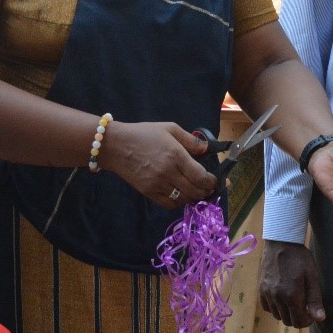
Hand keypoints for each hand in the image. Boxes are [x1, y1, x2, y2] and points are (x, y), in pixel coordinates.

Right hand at [97, 121, 215, 207]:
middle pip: (195, 190)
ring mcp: (158, 184)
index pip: (200, 176)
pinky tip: (181, 195)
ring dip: (194, 197)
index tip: (217, 181)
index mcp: (175, 155)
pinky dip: (179, 202)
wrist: (115, 146)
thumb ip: (190, 140)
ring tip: (197, 191)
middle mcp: (168, 172)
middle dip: (206, 191)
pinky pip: (169, 204)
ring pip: (183, 199)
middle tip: (210, 188)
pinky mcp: (148, 192)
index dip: (212, 182)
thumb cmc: (143, 134)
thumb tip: (207, 149)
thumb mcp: (169, 128)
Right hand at [259, 240, 323, 326]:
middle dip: (297, 318)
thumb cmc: (300, 258)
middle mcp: (277, 298)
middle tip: (303, 306)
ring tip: (293, 301)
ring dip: (286, 313)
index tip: (311, 313)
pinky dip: (275, 307)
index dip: (307, 321)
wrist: (280, 242)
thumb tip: (319, 319)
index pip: (299, 322)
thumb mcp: (312, 277)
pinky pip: (266, 307)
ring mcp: (267, 294)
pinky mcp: (260, 289)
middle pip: (288, 321)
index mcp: (292, 296)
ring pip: (277, 316)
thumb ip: (315, 299)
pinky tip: (281, 298)